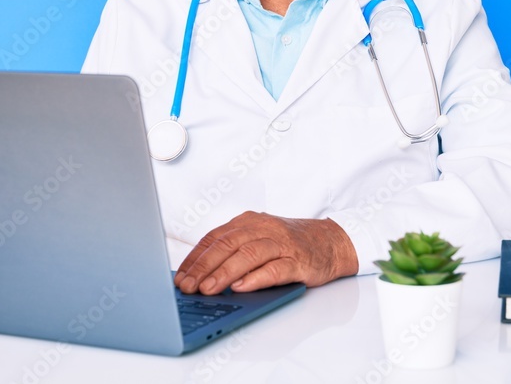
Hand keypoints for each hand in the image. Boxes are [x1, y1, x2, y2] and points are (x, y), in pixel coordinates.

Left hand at [173, 211, 358, 294]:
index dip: (195, 258)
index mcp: (248, 222)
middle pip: (228, 245)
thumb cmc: (289, 244)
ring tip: (208, 289)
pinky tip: (242, 287)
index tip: (179, 277)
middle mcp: (263, 228)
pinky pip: (275, 269)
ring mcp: (282, 243)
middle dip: (204, 267)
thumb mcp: (258, 240)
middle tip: (188, 286)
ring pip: (248, 255)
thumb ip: (233, 251)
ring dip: (225, 272)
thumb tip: (198, 275)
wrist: (330, 242)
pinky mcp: (298, 260)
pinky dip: (257, 278)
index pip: (214, 238)